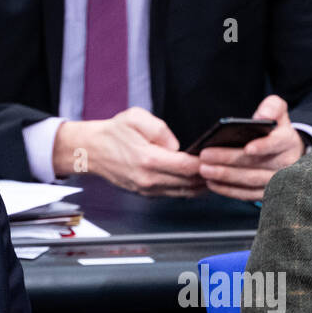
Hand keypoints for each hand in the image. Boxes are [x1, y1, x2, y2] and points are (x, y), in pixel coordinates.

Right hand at [52, 108, 202, 195]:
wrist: (91, 151)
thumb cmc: (113, 133)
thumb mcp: (136, 118)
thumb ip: (160, 130)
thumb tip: (177, 146)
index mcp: (148, 160)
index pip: (187, 167)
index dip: (204, 163)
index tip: (215, 157)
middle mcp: (149, 179)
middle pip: (189, 183)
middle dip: (207, 175)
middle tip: (220, 166)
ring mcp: (148, 189)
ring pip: (184, 192)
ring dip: (200, 185)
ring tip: (213, 175)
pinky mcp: (146, 194)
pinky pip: (174, 194)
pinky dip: (188, 188)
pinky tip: (197, 180)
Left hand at [196, 94, 305, 201]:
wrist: (286, 153)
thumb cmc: (276, 130)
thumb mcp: (278, 112)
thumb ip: (272, 107)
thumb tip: (264, 115)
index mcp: (288, 142)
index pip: (277, 144)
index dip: (263, 146)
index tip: (247, 148)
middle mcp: (286, 164)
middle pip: (256, 165)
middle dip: (229, 160)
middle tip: (205, 156)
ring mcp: (276, 181)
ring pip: (250, 182)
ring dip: (225, 177)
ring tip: (204, 170)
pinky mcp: (266, 194)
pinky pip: (247, 195)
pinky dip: (228, 190)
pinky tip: (212, 183)